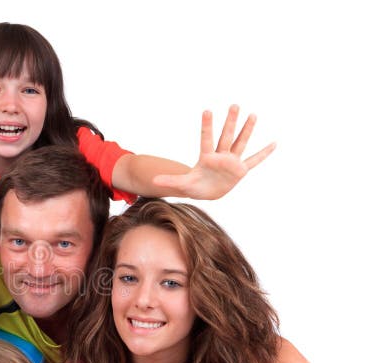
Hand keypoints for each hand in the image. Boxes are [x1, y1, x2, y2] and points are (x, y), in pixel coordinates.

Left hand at [153, 105, 275, 198]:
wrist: (206, 192)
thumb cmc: (195, 186)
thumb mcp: (183, 184)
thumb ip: (170, 181)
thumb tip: (153, 181)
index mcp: (206, 157)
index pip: (206, 138)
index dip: (207, 125)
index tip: (207, 111)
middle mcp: (220, 156)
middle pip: (226, 136)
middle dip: (230, 122)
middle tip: (234, 105)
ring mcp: (231, 162)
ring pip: (241, 143)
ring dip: (247, 130)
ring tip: (253, 115)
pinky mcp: (240, 170)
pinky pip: (254, 160)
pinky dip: (264, 153)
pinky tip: (274, 143)